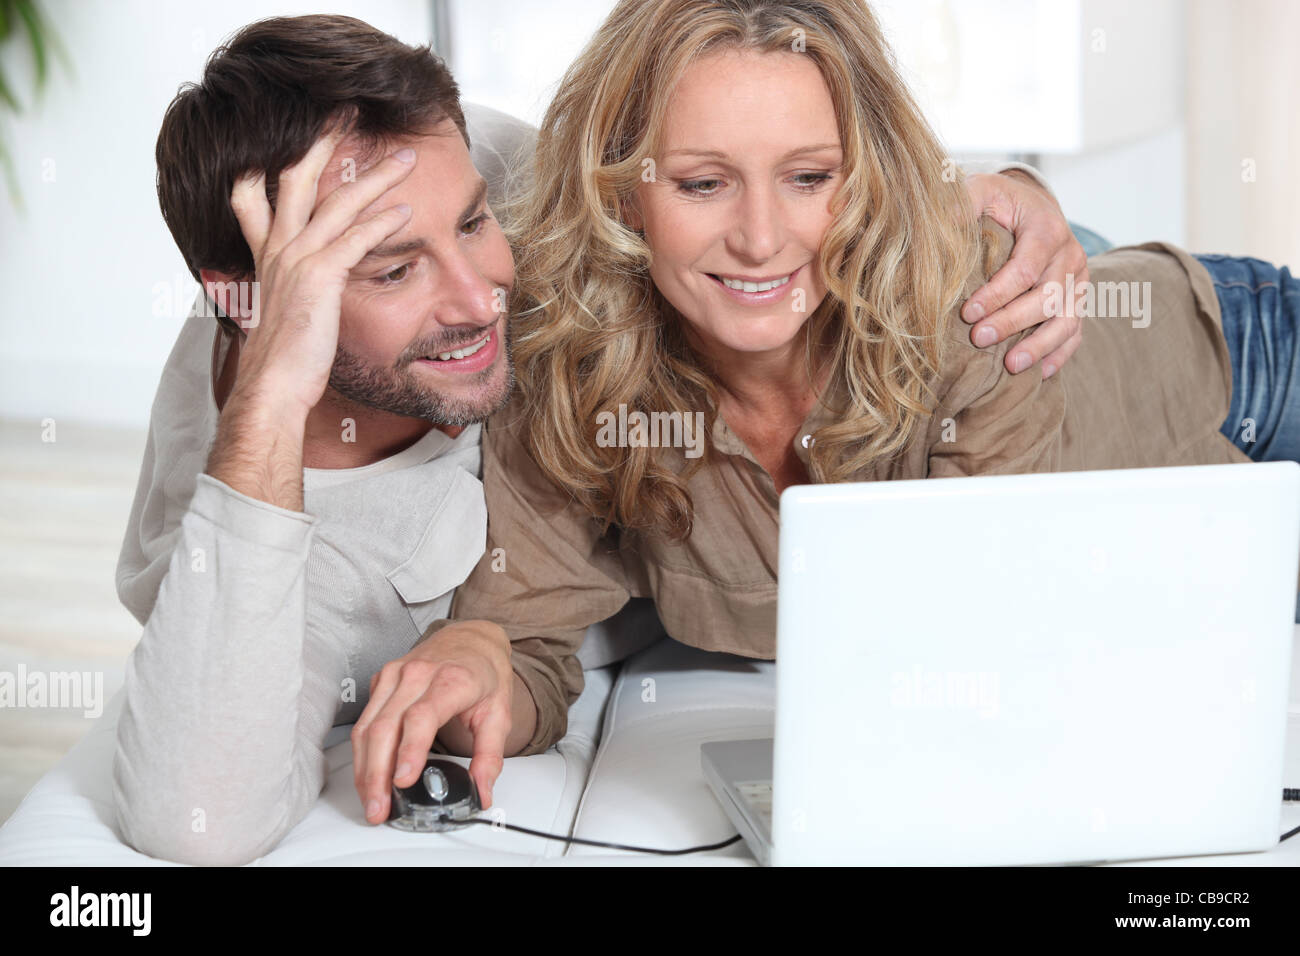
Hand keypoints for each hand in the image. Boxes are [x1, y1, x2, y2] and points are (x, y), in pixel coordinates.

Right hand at [226, 122, 416, 413]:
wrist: (272, 385)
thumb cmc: (284, 355)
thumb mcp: (284, 308)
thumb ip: (292, 285)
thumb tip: (307, 285)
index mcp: (266, 253)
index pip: (255, 190)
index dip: (272, 157)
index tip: (297, 133)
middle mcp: (278, 248)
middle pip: (297, 175)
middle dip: (323, 139)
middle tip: (345, 108)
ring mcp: (296, 260)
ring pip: (337, 202)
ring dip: (375, 176)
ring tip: (405, 158)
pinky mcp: (319, 278)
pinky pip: (354, 240)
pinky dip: (381, 223)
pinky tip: (405, 212)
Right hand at [351, 621, 513, 824]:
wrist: (472, 638)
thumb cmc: (484, 672)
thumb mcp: (500, 712)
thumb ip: (491, 755)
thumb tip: (482, 791)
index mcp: (452, 679)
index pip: (422, 717)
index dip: (409, 750)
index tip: (403, 781)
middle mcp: (418, 673)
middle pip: (385, 727)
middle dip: (378, 774)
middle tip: (380, 808)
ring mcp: (395, 674)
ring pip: (367, 726)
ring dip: (364, 769)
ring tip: (371, 801)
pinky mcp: (381, 679)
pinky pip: (364, 719)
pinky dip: (362, 752)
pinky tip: (369, 775)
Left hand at [960, 170, 1088, 378]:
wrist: (1032, 205)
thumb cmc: (1000, 201)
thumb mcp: (981, 189)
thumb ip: (963, 202)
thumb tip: (939, 224)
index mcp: (1047, 229)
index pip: (1026, 269)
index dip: (998, 294)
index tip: (968, 313)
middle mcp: (1070, 256)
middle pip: (1047, 298)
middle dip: (1012, 322)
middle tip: (978, 339)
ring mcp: (1078, 281)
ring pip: (1066, 321)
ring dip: (1039, 346)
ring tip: (1010, 367)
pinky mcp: (1078, 300)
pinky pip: (1075, 332)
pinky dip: (1059, 354)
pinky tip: (1039, 373)